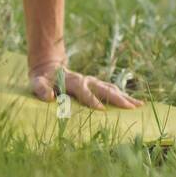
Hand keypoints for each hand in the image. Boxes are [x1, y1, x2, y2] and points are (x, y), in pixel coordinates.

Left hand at [28, 61, 142, 109]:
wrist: (49, 66)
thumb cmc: (42, 79)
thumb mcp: (36, 82)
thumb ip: (41, 89)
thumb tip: (49, 97)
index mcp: (72, 81)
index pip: (84, 91)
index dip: (92, 100)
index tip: (101, 110)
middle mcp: (86, 80)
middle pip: (104, 89)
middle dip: (117, 98)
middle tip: (129, 108)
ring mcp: (93, 81)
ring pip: (112, 89)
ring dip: (125, 97)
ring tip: (138, 106)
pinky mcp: (97, 85)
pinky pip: (113, 90)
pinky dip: (125, 96)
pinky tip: (137, 103)